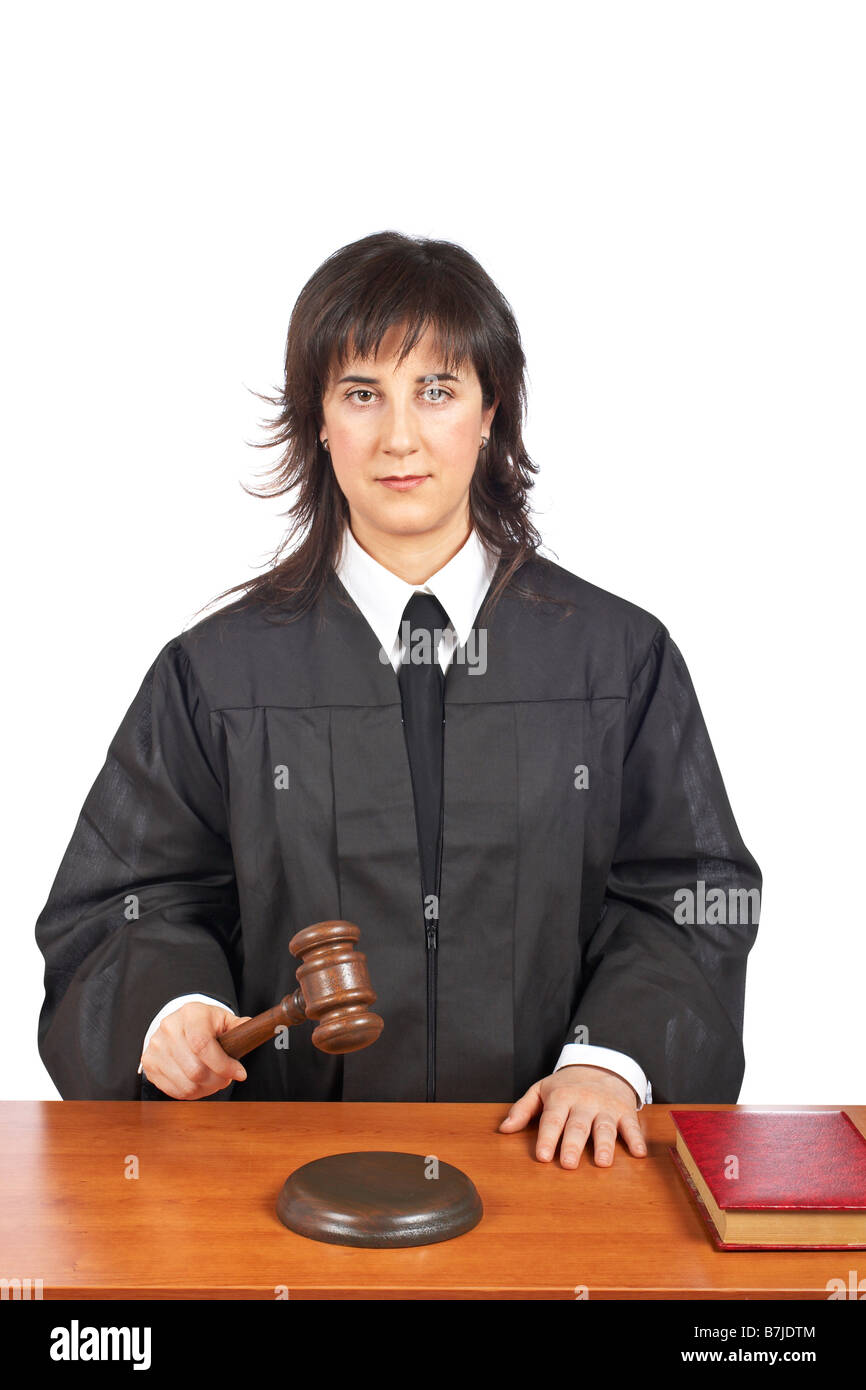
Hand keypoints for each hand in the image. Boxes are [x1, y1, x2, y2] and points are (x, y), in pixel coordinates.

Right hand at [140, 1003, 252, 1099]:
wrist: (178, 1024)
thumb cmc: (205, 1024)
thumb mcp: (223, 1020)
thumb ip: (239, 1027)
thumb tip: (254, 1031)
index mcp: (191, 1013)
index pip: (202, 1044)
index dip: (223, 1064)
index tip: (240, 1073)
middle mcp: (168, 1028)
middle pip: (195, 1070)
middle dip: (218, 1080)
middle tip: (227, 1078)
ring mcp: (155, 1047)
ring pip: (186, 1084)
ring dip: (206, 1089)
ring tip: (215, 1080)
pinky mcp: (149, 1064)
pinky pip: (175, 1090)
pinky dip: (192, 1093)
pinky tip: (200, 1084)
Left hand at [498, 1064, 646, 1167]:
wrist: (601, 1064)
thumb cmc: (567, 1084)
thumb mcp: (541, 1090)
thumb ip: (522, 1110)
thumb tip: (503, 1129)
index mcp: (561, 1097)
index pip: (552, 1119)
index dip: (547, 1138)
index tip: (542, 1156)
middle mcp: (584, 1102)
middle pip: (577, 1125)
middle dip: (572, 1144)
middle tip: (568, 1164)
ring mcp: (606, 1107)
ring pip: (604, 1126)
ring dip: (604, 1145)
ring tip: (602, 1162)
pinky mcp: (624, 1111)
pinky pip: (631, 1125)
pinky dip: (636, 1139)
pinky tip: (638, 1153)